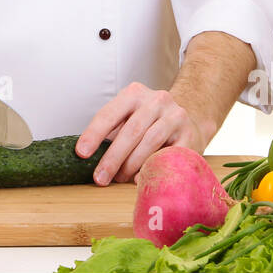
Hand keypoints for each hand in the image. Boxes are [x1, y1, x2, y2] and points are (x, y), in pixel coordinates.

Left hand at [76, 83, 207, 184]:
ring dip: (132, 164)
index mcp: (134, 93)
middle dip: (113, 157)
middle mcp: (156, 100)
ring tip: (119, 178)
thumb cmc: (150, 123)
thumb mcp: (129, 118)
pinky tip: (142, 177)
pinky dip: (154, 166)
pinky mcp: (190, 133)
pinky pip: (170, 153)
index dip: (94, 134)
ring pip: (150, 141)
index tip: (82, 153)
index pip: (110, 113)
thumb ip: (112, 133)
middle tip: (100, 178)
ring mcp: (176, 115)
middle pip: (131, 130)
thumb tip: (87, 156)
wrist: (190, 119)